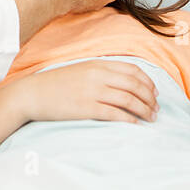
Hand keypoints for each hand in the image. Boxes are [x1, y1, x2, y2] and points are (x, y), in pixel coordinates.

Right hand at [0, 60, 157, 125]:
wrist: (32, 94)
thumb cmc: (56, 84)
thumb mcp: (81, 70)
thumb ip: (101, 73)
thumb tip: (122, 81)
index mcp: (98, 65)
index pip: (133, 70)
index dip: (148, 82)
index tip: (155, 92)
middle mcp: (98, 76)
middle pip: (135, 85)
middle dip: (150, 98)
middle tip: (157, 109)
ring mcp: (93, 92)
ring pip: (129, 99)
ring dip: (144, 109)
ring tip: (151, 118)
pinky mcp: (87, 108)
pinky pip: (115, 113)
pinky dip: (129, 119)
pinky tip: (135, 124)